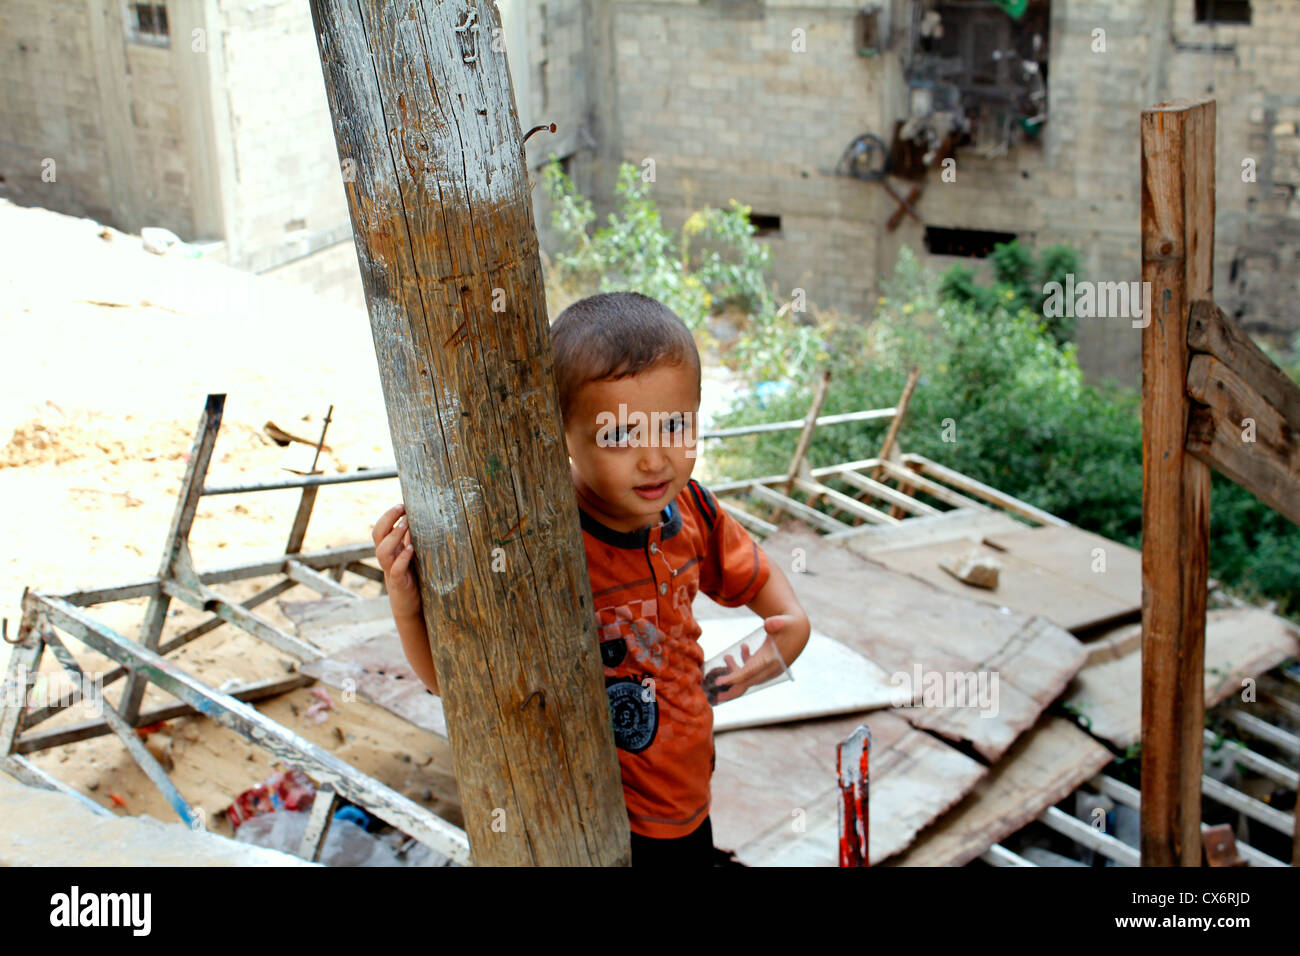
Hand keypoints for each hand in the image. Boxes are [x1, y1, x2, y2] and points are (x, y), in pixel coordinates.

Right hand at [373, 503, 421, 620]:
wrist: (410, 608)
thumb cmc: (413, 580)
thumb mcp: (412, 557)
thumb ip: (412, 541)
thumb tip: (419, 520)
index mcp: (389, 551)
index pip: (381, 529)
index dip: (388, 516)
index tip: (401, 504)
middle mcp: (387, 559)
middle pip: (377, 535)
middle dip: (388, 519)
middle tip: (401, 508)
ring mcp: (391, 571)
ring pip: (382, 551)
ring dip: (393, 536)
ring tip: (405, 524)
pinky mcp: (399, 583)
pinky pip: (396, 569)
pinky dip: (402, 557)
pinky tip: (411, 548)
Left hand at [706, 618, 795, 704]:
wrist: (800, 629)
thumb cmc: (789, 624)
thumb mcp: (784, 621)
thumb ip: (776, 622)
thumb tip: (769, 624)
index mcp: (771, 660)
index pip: (749, 673)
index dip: (733, 678)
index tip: (718, 683)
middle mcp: (770, 669)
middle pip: (747, 683)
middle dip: (731, 690)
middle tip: (715, 698)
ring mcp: (770, 670)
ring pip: (748, 677)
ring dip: (735, 670)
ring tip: (727, 656)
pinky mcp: (768, 667)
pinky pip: (753, 671)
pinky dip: (744, 664)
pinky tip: (743, 648)